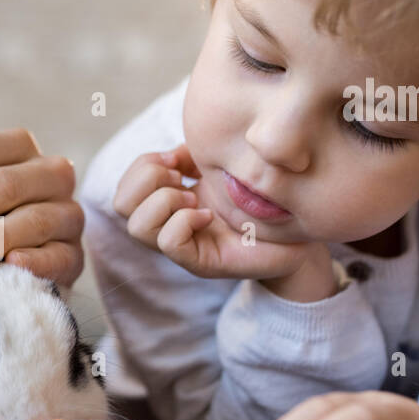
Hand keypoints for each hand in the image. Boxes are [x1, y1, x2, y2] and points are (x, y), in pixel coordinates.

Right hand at [112, 144, 335, 298]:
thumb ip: (192, 158)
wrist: (298, 236)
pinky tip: (210, 215)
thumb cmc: (262, 202)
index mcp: (167, 205)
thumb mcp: (219, 169)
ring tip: (197, 199)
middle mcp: (167, 227)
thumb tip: (173, 155)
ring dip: (166, 201)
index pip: (124, 188)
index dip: (144, 166)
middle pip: (120, 204)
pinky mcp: (201, 264)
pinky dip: (186, 221)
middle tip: (185, 180)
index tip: (178, 159)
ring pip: (137, 226)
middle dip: (149, 180)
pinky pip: (169, 242)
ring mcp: (182, 248)